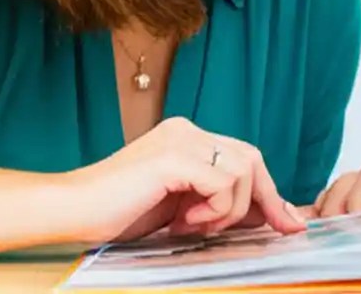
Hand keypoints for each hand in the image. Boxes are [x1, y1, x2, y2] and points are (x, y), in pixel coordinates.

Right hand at [63, 117, 305, 241]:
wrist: (71, 211)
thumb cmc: (117, 214)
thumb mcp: (181, 211)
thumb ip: (218, 204)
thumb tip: (267, 216)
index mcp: (187, 138)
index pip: (243, 158)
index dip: (269, 192)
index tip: (289, 224)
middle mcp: (187, 131)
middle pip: (251, 158)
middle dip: (267, 199)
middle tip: (274, 230)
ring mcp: (180, 140)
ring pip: (241, 171)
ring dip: (229, 209)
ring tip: (195, 225)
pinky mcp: (173, 157)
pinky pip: (221, 181)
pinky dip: (214, 208)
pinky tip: (186, 221)